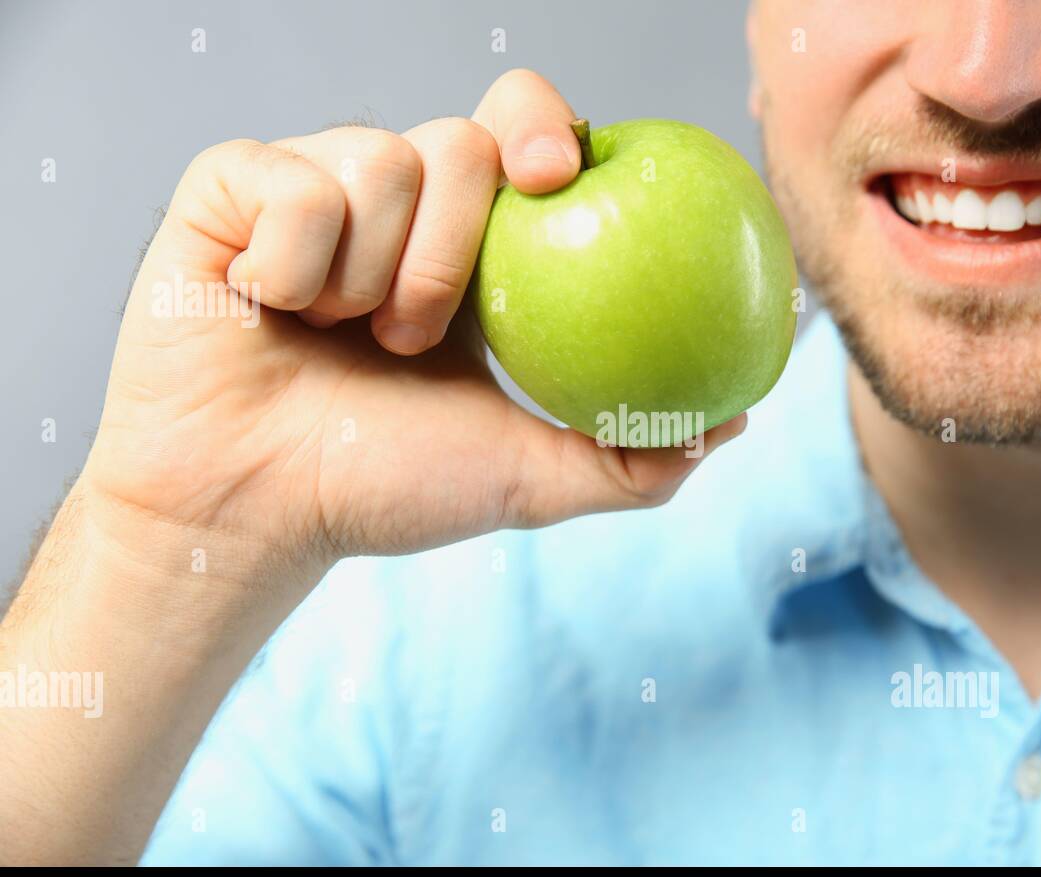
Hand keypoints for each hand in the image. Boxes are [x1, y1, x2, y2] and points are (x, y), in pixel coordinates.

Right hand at [82, 69, 744, 572]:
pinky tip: (274, 312)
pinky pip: (287, 180)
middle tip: (442, 315)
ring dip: (372, 277)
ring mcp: (317, 188)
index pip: (525, 143)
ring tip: (348, 341)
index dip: (548, 130)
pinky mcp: (233, 187)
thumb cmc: (385, 489)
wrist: (255, 509)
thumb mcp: (528, 477)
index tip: (562, 176)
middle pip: (462, 136)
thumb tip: (735, 424)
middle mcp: (400, 207)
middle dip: (457, 231)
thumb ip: (633, 456)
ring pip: (378, 159)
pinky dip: (290, 263)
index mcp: (472, 252)